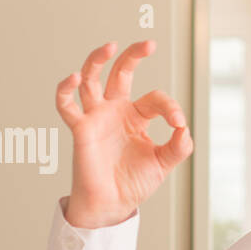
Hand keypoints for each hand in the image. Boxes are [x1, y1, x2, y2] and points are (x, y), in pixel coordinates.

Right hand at [54, 40, 192, 226]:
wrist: (112, 205)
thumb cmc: (133, 183)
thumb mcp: (164, 164)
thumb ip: (178, 147)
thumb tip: (185, 129)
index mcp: (136, 117)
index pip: (155, 99)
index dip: (170, 107)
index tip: (178, 124)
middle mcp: (115, 111)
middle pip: (120, 73)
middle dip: (132, 56)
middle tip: (148, 43)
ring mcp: (96, 117)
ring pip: (91, 79)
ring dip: (98, 60)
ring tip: (111, 46)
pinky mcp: (80, 129)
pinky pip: (66, 105)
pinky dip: (65, 89)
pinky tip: (73, 76)